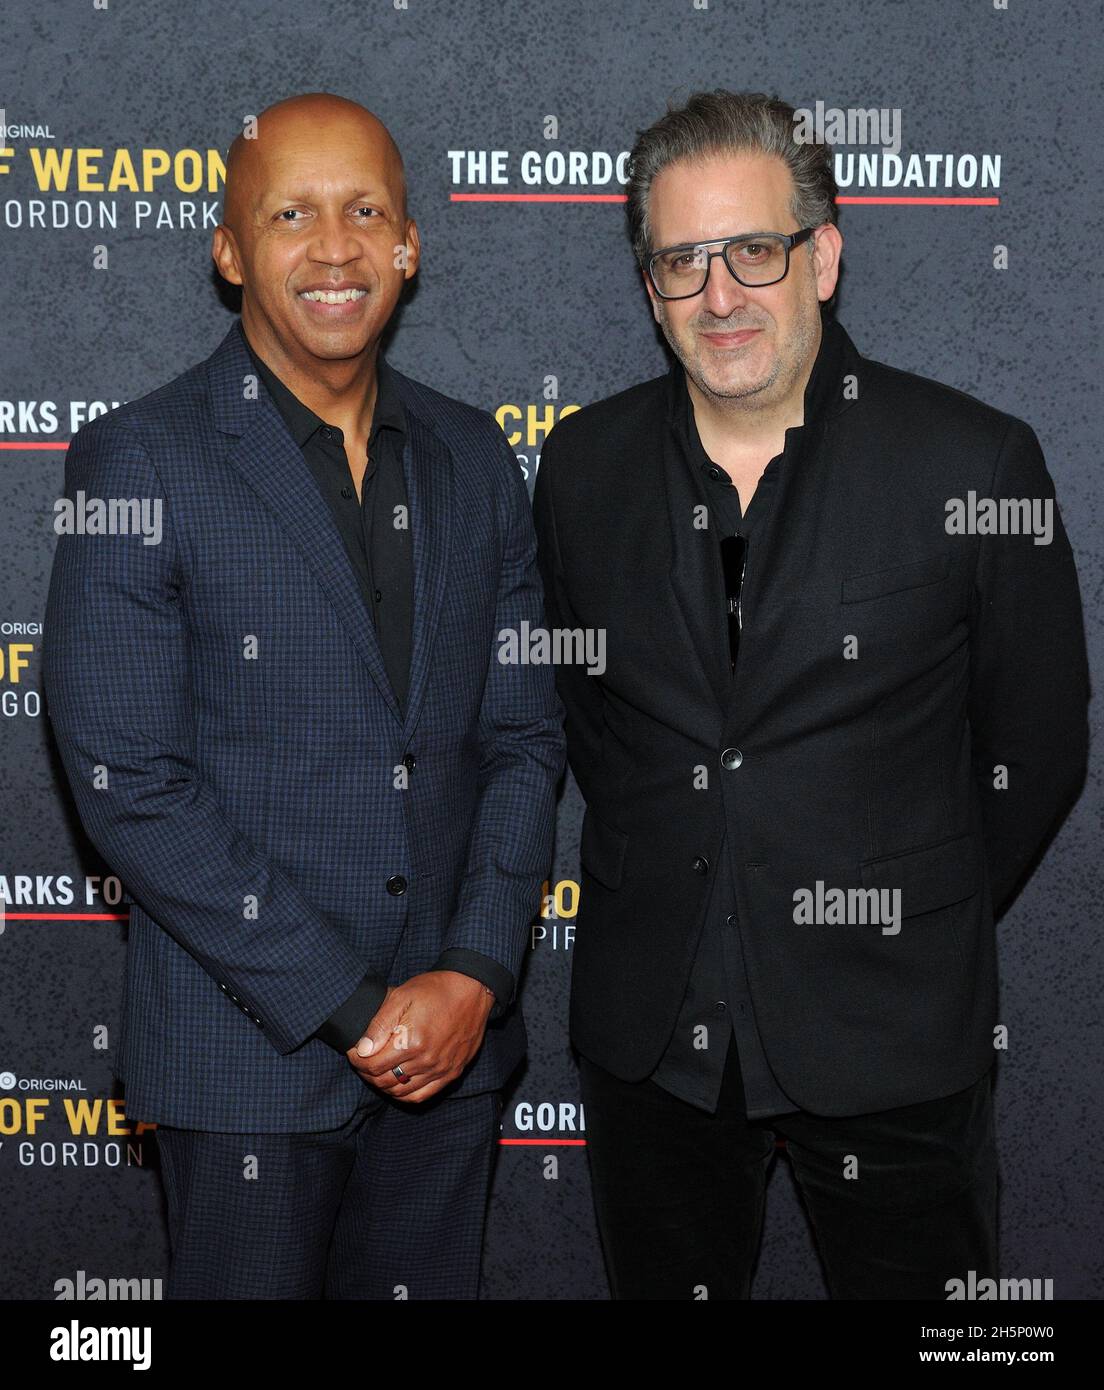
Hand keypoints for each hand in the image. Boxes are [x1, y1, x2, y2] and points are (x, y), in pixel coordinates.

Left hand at [347, 971, 494, 1102]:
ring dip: (383, 1084)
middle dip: (367, 1073)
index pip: (372, 1065)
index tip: (353, 1051)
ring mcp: (440, 1069)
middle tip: (363, 1060)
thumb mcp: (402, 996)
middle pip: (384, 1080)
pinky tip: (398, 1083)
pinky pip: (422, 1095)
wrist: (472, 989)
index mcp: (411, 1042)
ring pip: (401, 1091)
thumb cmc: (435, 989)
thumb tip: (362, 1049)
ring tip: (378, 1070)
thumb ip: (379, 1025)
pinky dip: (405, 1094)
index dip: (357, 1059)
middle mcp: (426, 1061)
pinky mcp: (452, 1073)